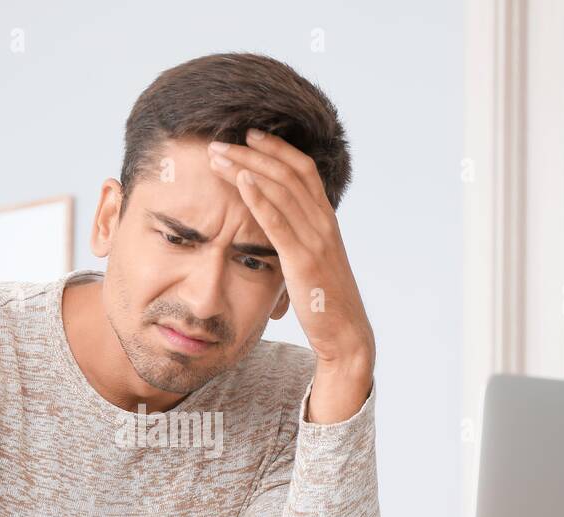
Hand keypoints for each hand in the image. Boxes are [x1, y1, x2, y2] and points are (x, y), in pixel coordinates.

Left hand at [207, 129, 374, 422]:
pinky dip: (259, 198)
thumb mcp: (312, 263)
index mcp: (326, 221)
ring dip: (246, 168)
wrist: (346, 334)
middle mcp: (324, 223)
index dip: (277, 148)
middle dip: (252, 152)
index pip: (303, 170)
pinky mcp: (305, 260)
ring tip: (217, 156)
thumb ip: (297, 241)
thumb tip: (273, 231)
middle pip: (288, 172)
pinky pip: (279, 222)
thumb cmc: (325, 303)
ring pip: (280, 190)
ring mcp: (316, 240)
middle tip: (220, 140)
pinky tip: (240, 182)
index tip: (249, 135)